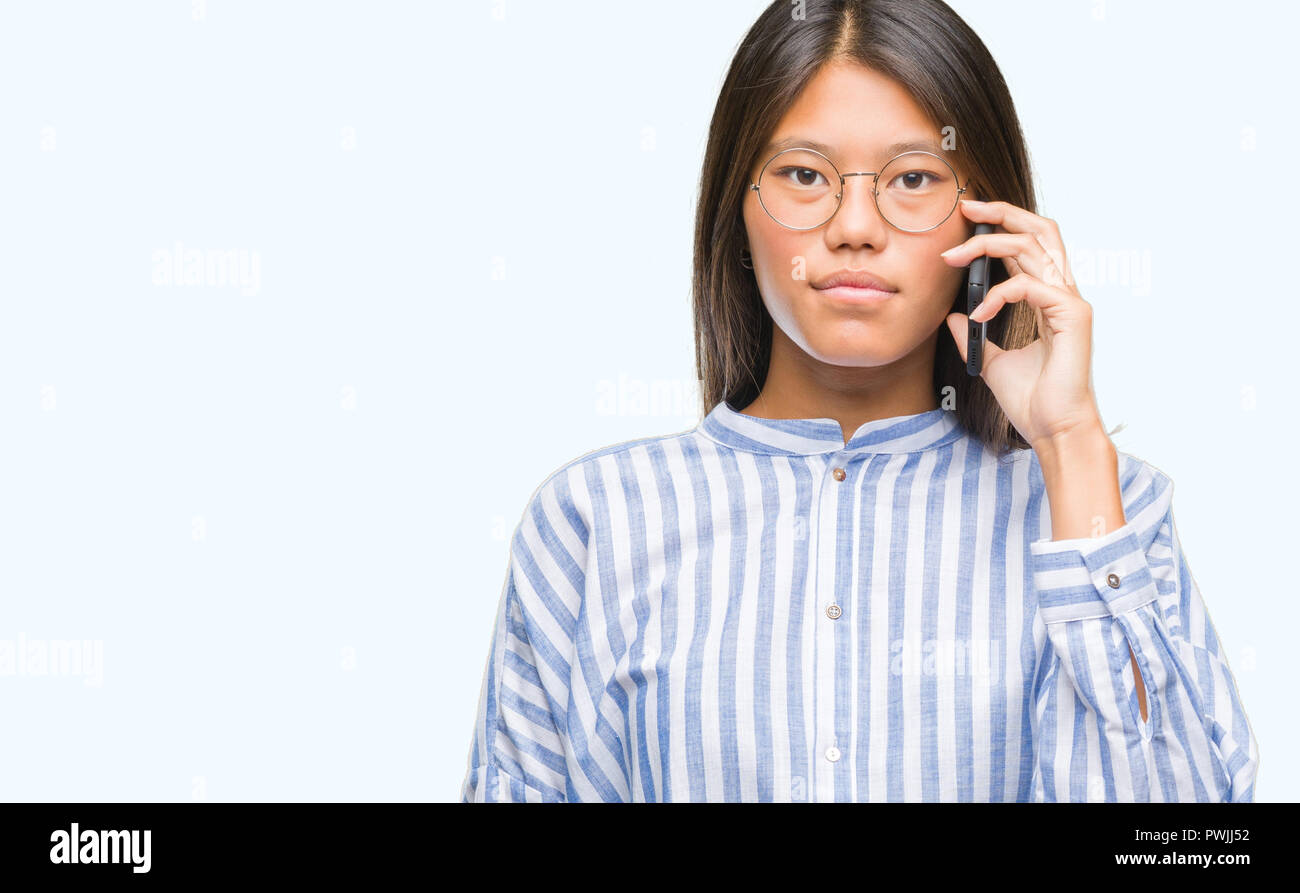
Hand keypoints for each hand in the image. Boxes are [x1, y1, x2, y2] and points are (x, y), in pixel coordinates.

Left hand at [941, 199, 1105, 449]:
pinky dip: (997, 295)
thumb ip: (976, 335)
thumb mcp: (993, 361)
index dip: (1002, 225)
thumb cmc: (1033, 401)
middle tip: (966, 207)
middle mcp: (1062, 293)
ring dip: (987, 245)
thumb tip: (955, 316)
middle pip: (1039, 230)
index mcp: (1047, 299)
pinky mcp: (1072, 315)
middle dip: (1002, 212)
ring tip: (952, 257)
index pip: (1030, 245)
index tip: (967, 219)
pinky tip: (979, 314)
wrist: (1053, 430)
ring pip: (1032, 248)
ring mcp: (1070, 302)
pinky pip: (1029, 286)